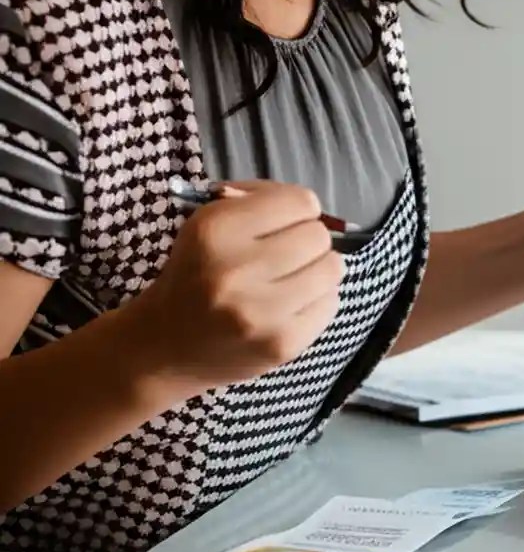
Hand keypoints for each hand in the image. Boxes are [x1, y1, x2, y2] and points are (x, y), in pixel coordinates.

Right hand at [126, 182, 343, 394]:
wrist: (163, 349)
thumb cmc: (193, 276)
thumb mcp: (206, 225)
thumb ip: (257, 203)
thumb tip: (310, 206)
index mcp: (214, 230)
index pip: (299, 202)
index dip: (297, 210)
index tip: (284, 224)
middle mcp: (236, 269)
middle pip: (318, 236)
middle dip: (308, 241)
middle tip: (288, 255)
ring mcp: (262, 312)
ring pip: (333, 268)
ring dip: (319, 270)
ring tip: (293, 280)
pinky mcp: (283, 344)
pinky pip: (331, 304)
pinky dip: (318, 300)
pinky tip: (291, 307)